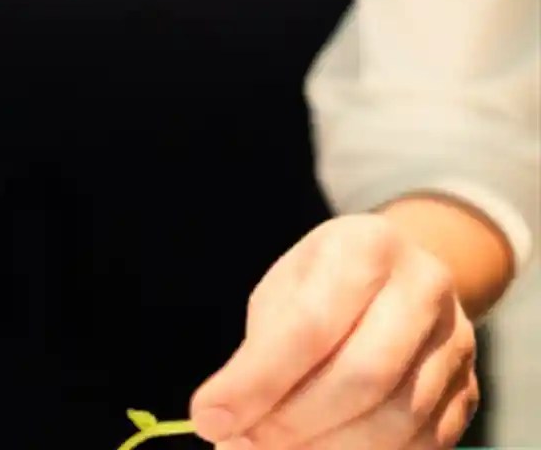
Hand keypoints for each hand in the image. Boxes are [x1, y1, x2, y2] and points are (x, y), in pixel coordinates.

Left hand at [190, 214, 478, 449]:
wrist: (402, 274)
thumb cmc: (324, 284)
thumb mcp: (285, 291)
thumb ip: (260, 351)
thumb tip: (223, 420)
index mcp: (368, 246)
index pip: (310, 326)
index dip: (256, 382)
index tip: (208, 417)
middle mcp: (424, 288)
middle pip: (362, 376)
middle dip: (290, 422)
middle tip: (240, 442)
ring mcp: (456, 342)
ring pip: (394, 419)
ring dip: (323, 449)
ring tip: (267, 449)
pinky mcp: (467, 391)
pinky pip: (419, 444)